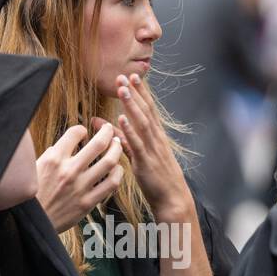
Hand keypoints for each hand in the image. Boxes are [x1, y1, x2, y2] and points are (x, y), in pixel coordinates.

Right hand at [35, 123, 123, 231]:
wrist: (34, 221)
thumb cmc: (34, 194)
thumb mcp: (36, 167)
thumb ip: (52, 155)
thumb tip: (64, 144)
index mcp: (54, 159)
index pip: (75, 132)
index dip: (81, 129)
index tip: (84, 132)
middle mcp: (69, 170)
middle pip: (98, 143)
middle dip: (107, 132)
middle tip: (109, 129)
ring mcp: (80, 187)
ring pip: (109, 162)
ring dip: (116, 150)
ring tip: (117, 145)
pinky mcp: (88, 202)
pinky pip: (111, 184)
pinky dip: (118, 173)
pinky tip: (117, 169)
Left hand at [111, 72, 191, 221]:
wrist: (173, 199)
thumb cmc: (156, 179)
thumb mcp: (138, 155)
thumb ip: (121, 138)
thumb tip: (103, 124)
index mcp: (156, 137)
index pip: (149, 110)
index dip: (141, 93)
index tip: (132, 77)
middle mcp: (156, 140)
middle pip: (146, 111)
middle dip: (135, 93)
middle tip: (124, 75)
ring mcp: (153, 150)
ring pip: (142, 123)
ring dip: (131, 105)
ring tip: (123, 89)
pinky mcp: (146, 163)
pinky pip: (137, 144)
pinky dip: (129, 130)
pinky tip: (121, 119)